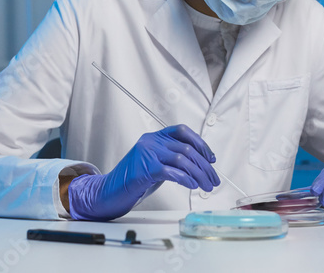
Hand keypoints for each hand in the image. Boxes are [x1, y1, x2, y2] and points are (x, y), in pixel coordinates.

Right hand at [66, 124, 218, 220]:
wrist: (109, 191)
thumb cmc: (133, 179)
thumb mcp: (155, 163)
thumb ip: (172, 159)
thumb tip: (199, 164)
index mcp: (154, 137)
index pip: (182, 131)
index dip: (200, 143)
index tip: (211, 158)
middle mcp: (151, 142)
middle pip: (186, 148)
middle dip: (204, 165)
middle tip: (213, 179)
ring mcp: (147, 154)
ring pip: (182, 159)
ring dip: (199, 174)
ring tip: (206, 185)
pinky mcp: (145, 169)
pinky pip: (172, 171)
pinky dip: (186, 179)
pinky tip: (193, 185)